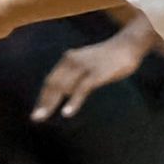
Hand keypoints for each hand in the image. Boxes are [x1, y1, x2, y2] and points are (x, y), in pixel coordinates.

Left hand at [32, 33, 146, 121]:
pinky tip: (66, 113)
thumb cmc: (109, 56)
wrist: (128, 44)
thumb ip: (76, 73)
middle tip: (35, 118)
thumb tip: (67, 92)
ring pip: (63, 87)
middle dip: (43, 102)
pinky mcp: (96, 73)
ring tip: (44, 118)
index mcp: (68, 59)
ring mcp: (84, 67)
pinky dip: (73, 102)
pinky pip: (81, 90)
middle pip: (53, 85)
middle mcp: (72, 61)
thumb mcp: (87, 62)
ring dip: (52, 104)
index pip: (50, 80)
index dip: (42, 97)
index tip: (37, 111)